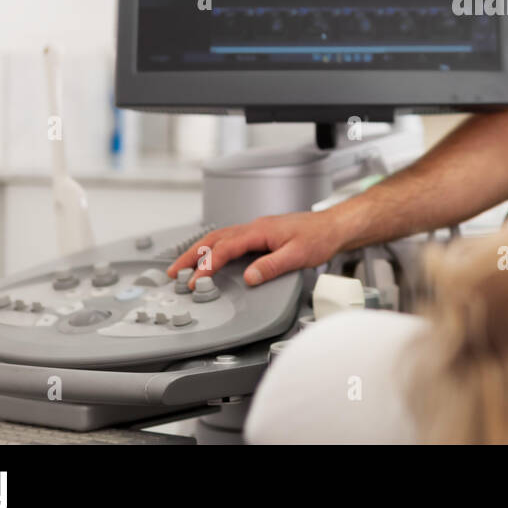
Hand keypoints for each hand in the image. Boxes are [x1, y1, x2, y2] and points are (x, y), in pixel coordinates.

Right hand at [166, 211, 345, 287]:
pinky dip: (214, 249)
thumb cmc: (319, 237)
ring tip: (184, 267)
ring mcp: (257, 230)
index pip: (226, 247)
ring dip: (200, 252)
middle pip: (215, 239)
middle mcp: (255, 227)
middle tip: (173, 272)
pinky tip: (211, 258)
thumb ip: (272, 266)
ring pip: (220, 238)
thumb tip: (249, 277)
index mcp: (260, 230)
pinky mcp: (261, 235)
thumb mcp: (298, 255)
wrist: (334, 226)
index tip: (196, 280)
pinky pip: (230, 240)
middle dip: (191, 255)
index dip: (208, 264)